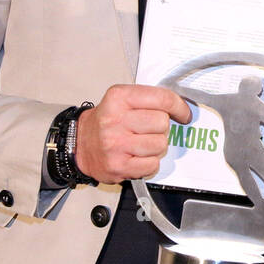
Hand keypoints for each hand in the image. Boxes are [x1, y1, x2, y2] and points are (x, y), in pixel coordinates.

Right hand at [74, 84, 190, 184]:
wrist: (80, 144)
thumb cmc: (108, 121)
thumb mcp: (123, 99)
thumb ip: (151, 100)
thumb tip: (182, 108)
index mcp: (119, 97)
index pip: (162, 98)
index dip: (179, 107)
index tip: (184, 114)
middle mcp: (115, 119)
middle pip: (162, 122)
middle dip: (161, 128)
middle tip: (148, 131)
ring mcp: (115, 144)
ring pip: (160, 144)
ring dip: (156, 147)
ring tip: (141, 145)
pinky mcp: (117, 166)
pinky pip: (152, 164)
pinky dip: (150, 163)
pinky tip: (138, 157)